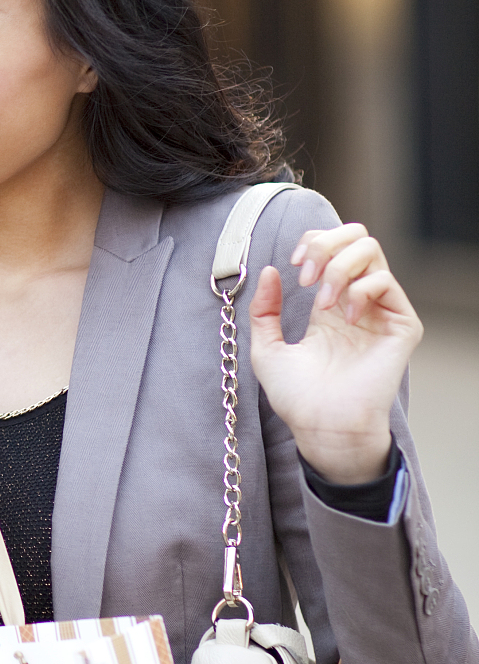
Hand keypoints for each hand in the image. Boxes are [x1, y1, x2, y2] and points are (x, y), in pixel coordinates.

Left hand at [249, 223, 420, 483]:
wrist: (321, 426)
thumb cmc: (297, 397)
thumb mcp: (266, 347)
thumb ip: (264, 309)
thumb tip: (269, 271)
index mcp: (330, 305)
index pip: (332, 246)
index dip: (313, 241)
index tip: (292, 263)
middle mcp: (357, 303)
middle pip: (357, 237)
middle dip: (326, 243)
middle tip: (305, 275)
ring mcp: (381, 312)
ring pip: (371, 251)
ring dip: (338, 267)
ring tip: (321, 302)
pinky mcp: (401, 325)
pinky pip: (386, 281)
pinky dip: (360, 290)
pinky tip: (345, 318)